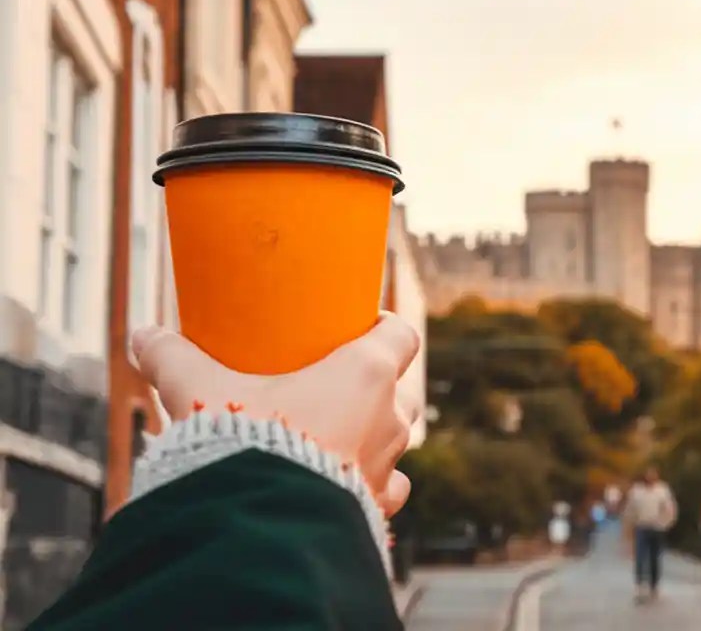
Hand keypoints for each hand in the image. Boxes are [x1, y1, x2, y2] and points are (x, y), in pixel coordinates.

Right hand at [132, 312, 421, 517]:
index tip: (361, 327)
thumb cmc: (241, 447)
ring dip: (369, 438)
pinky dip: (366, 485)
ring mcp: (387, 467)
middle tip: (331, 386)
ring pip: (393, 441)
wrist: (258, 531)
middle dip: (373, 388)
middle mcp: (387, 419)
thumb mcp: (198, 393)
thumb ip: (172, 359)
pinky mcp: (376, 509)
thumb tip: (142, 336)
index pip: (400, 335)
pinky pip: (386, 490)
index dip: (384, 329)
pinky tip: (338, 485)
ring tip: (331, 438)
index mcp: (364, 375)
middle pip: (398, 390)